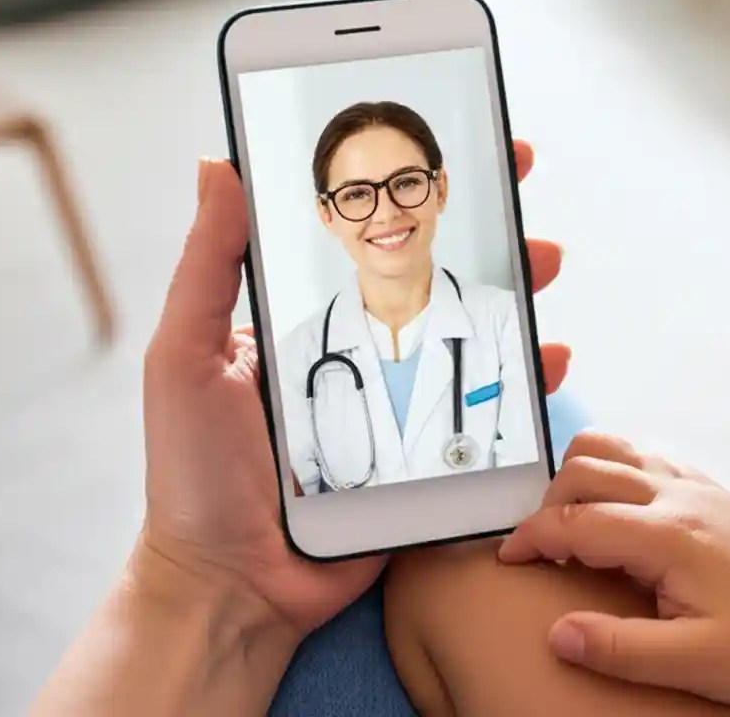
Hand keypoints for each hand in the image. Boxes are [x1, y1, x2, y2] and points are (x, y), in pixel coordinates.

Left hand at [140, 141, 567, 642]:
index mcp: (298, 320)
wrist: (231, 586)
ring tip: (544, 265)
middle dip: (480, 229)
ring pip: (468, 336)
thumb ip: (209, 264)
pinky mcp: (424, 455)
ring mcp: (394, 404)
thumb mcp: (185, 356)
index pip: (360, 237)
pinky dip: (523, 382)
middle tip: (519, 187)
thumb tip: (219, 163)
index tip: (447, 143)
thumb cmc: (193, 475)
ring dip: (514, 294)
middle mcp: (352, 353)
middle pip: (430, 277)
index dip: (405, 189)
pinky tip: (545, 362)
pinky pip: (483, 407)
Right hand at [497, 432, 729, 708]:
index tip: (509, 559)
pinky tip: (618, 511)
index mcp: (669, 536)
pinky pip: (647, 455)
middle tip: (544, 549)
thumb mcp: (692, 663)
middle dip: (549, 503)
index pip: (575, 520)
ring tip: (574, 521)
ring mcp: (697, 487)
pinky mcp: (710, 491)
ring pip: (615, 446)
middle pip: (585, 467)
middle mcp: (679, 497)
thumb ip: (620, 649)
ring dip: (580, 474)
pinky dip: (616, 469)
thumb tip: (559, 634)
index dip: (532, 538)